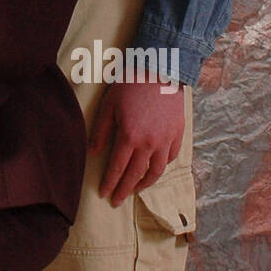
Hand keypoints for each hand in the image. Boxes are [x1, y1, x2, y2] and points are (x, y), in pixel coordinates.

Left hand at [89, 77, 184, 206]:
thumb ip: (101, 131)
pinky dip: (162, 166)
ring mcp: (166, 140)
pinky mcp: (177, 134)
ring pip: (157, 171)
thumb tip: (93, 153)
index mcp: (130, 136)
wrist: (160, 69)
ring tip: (136, 189)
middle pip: (136, 174)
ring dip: (145, 183)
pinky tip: (154, 168)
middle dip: (125, 190)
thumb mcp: (109, 105)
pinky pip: (171, 157)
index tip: (104, 194)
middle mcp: (149, 143)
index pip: (117, 168)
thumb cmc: (130, 85)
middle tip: (117, 200)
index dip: (110, 183)